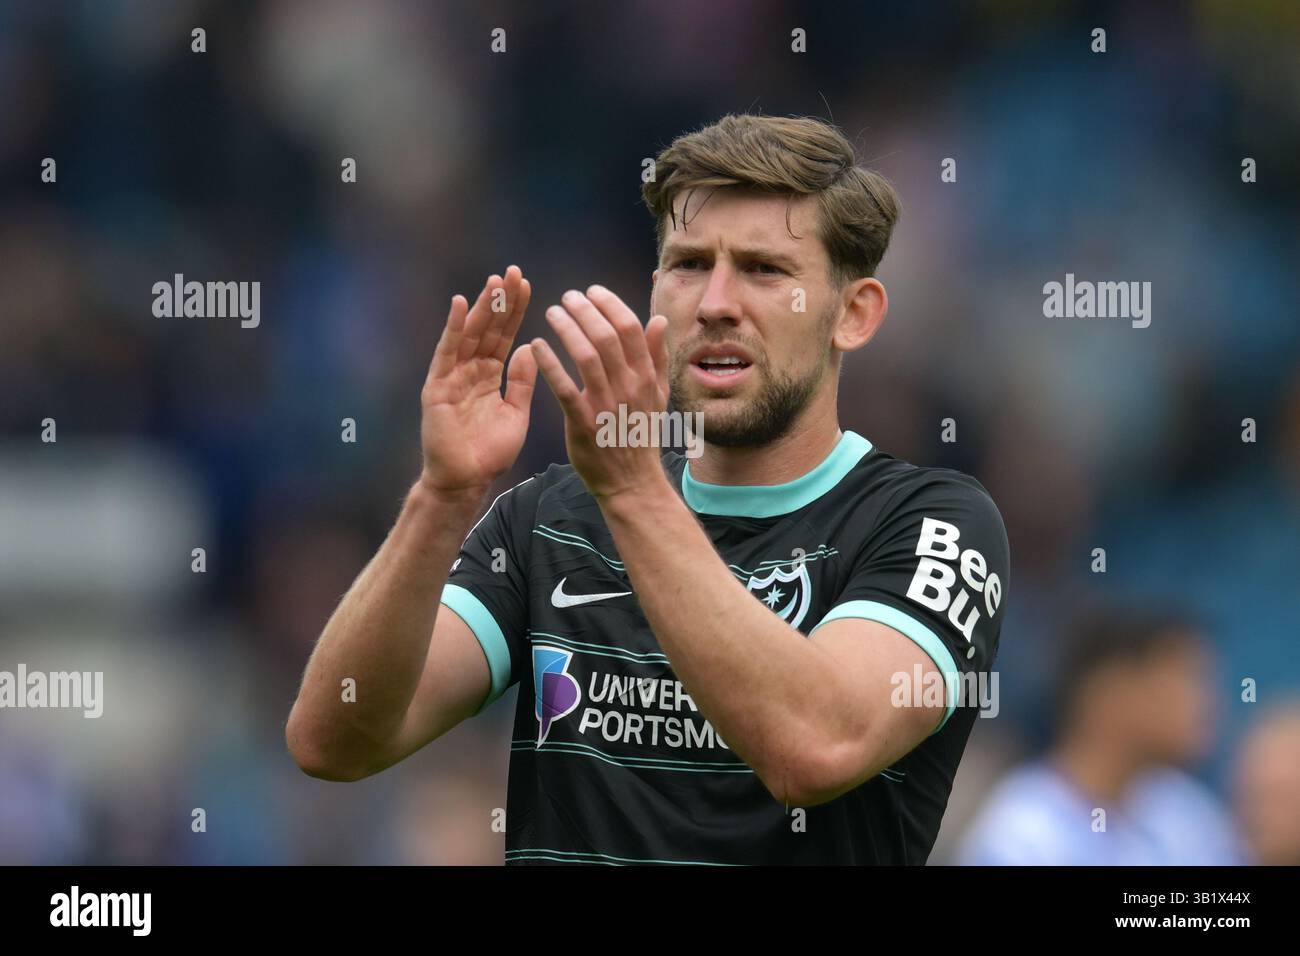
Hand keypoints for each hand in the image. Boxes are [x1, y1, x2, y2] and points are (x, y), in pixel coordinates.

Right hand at [419, 265, 536, 494]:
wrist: (466, 481)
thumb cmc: (489, 452)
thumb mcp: (516, 413)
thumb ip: (522, 382)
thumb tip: (530, 350)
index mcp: (490, 376)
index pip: (505, 336)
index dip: (516, 312)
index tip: (528, 285)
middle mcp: (470, 370)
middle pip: (488, 329)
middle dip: (501, 301)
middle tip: (514, 271)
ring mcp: (452, 376)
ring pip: (469, 335)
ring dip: (481, 307)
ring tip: (495, 281)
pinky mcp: (437, 386)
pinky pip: (446, 353)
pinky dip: (453, 328)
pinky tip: (460, 304)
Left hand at [531, 285, 669, 499]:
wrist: (631, 482)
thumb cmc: (640, 435)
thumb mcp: (657, 395)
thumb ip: (657, 357)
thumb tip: (658, 319)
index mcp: (645, 377)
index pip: (630, 328)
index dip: (610, 304)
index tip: (592, 291)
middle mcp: (629, 387)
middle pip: (606, 336)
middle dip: (585, 310)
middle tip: (567, 296)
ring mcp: (606, 405)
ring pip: (586, 356)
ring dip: (567, 329)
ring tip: (552, 312)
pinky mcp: (584, 423)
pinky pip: (564, 388)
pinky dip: (550, 364)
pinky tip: (536, 345)